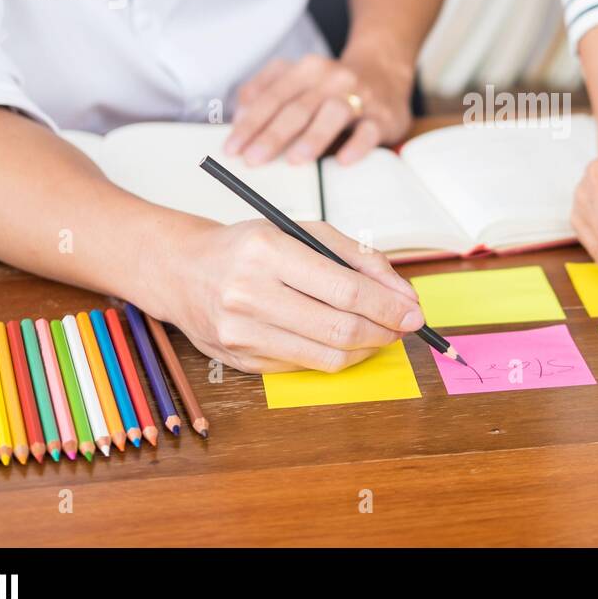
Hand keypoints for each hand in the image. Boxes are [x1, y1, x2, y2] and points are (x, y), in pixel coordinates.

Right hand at [148, 218, 424, 373]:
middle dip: (385, 332)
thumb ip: (358, 258)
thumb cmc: (250, 247)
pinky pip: (305, 366)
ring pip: (326, 358)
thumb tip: (404, 296)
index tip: (414, 312)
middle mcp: (249, 294)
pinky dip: (335, 357)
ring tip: (381, 335)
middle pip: (340, 329)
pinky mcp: (239, 361)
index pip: (346, 290)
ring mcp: (241, 333)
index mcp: (267, 252)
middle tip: (405, 327)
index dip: (389, 306)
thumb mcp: (303, 232)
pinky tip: (345, 342)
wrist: (183, 271)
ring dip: (366, 350)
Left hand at [224, 53, 412, 165]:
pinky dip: (356, 146)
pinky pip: (370, 131)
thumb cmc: (332, 85)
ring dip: (313, 137)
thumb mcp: (299, 79)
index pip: (272, 96)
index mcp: (306, 69)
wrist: (384, 71)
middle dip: (272, 135)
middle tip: (253, 160)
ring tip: (295, 161)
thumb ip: (269, 94)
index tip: (232, 148)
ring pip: (334, 113)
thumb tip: (241, 120)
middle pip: (298, 107)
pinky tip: (343, 161)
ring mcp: (360, 96)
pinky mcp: (382, 116)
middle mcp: (332, 78)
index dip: (250, 123)